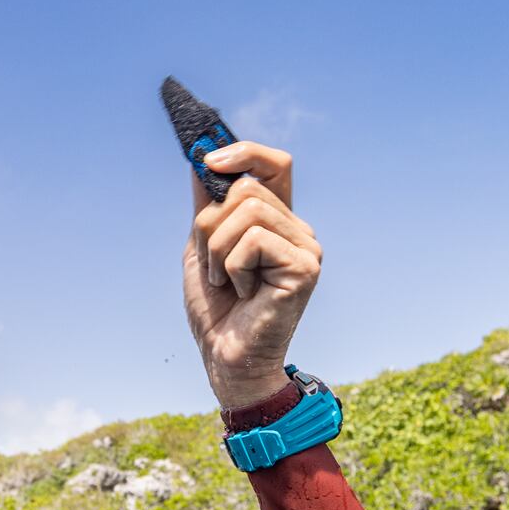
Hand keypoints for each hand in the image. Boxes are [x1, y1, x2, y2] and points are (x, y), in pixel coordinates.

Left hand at [182, 142, 321, 408]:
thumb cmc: (216, 309)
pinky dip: (232, 268)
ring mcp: (306, 247)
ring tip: (227, 282)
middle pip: (246, 188)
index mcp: (278, 221)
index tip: (208, 161)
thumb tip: (203, 156)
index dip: (244, 152)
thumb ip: (208, 203)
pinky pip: (252, 241)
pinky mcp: (305, 267)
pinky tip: (245, 294)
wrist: (225, 357)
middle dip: (211, 226)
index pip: (275, 163)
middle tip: (214, 267)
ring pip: (246, 211)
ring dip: (217, 251)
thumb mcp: (203, 246)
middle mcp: (298, 229)